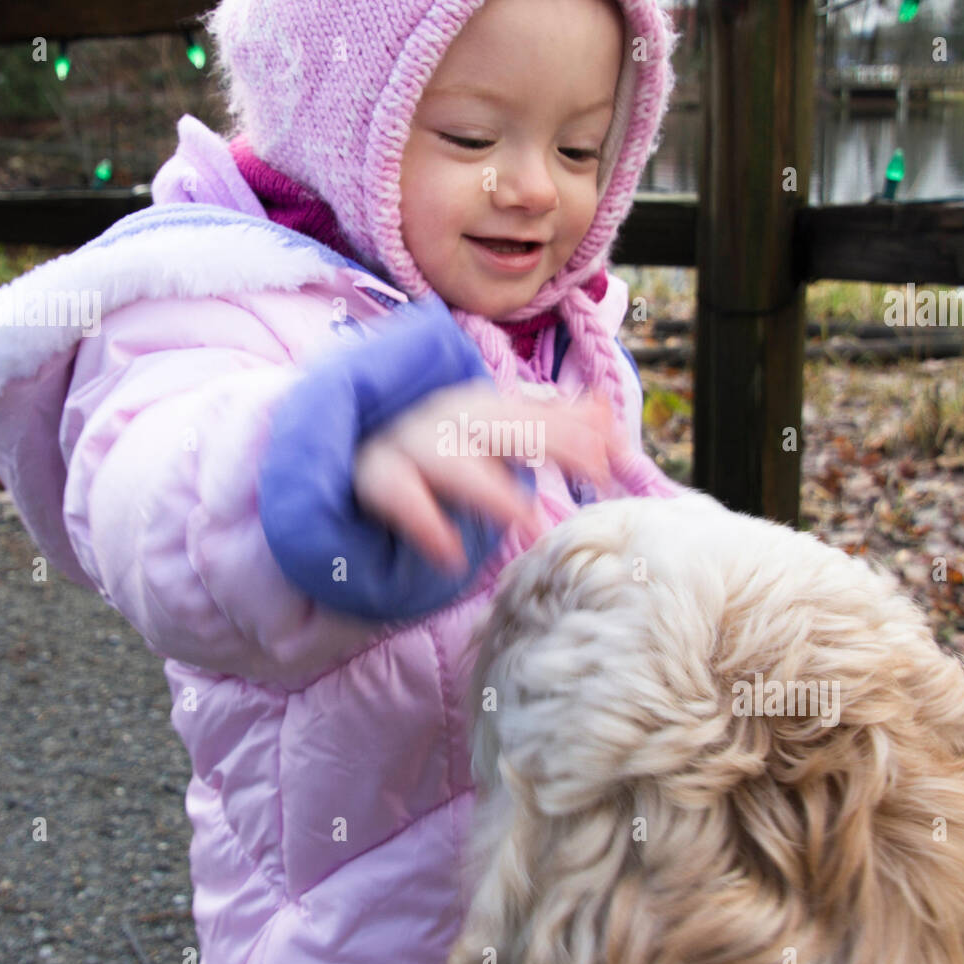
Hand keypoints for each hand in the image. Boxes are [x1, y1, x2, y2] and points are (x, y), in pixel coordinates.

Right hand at [353, 381, 624, 573]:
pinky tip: (451, 556)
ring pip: (446, 457)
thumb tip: (607, 412)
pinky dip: (423, 523)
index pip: (534, 409)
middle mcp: (441, 416)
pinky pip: (396, 495)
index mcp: (476, 408)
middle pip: (498, 421)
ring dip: (489, 490)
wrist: (342, 475)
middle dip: (550, 440)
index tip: (621, 454)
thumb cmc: (434, 464)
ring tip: (527, 524)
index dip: (578, 426)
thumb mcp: (492, 444)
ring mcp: (402, 444)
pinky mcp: (369, 478)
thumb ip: (547, 427)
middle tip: (596, 473)